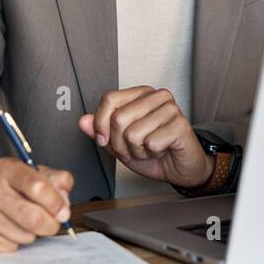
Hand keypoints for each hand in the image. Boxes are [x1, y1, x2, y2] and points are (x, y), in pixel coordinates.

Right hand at [0, 158, 73, 250]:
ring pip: (25, 235)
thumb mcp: (26, 174)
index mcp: (6, 169)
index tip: (63, 211)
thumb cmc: (1, 188)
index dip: (56, 202)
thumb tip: (65, 197)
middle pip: (33, 217)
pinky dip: (15, 242)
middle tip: (52, 223)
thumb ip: (53, 180)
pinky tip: (5, 230)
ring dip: (31, 233)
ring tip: (19, 221)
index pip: (38, 186)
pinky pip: (11, 247)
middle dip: (50, 224)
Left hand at [79, 87, 214, 189]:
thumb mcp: (120, 143)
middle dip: (120, 144)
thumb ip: (101, 130)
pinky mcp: (180, 125)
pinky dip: (152, 154)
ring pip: (133, 133)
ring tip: (149, 149)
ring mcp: (170, 109)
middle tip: (134, 148)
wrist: (180, 169)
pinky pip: (151, 143)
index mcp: (141, 94)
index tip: (104, 139)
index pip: (110, 98)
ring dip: (137, 151)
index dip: (100, 123)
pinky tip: (161, 150)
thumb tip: (83, 121)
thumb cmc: (153, 152)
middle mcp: (156, 96)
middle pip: (119, 118)